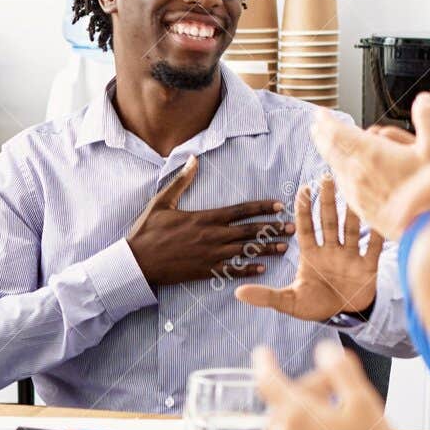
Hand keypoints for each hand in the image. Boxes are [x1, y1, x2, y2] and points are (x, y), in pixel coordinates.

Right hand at [124, 156, 292, 287]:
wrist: (137, 262)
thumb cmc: (147, 231)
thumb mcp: (162, 202)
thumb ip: (181, 181)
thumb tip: (193, 159)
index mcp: (204, 218)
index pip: (240, 210)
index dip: (261, 207)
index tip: (279, 205)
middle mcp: (211, 236)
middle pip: (248, 231)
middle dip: (271, 229)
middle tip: (292, 228)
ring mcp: (209, 255)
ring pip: (245, 251)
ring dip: (266, 249)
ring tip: (284, 248)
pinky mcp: (204, 270)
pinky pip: (231, 270)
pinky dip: (247, 270)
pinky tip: (262, 269)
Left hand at [235, 174, 382, 319]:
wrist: (342, 316)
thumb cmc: (314, 305)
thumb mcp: (288, 302)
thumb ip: (266, 296)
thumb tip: (237, 293)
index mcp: (311, 255)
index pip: (306, 228)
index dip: (304, 209)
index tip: (303, 189)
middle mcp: (331, 250)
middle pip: (329, 221)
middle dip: (328, 200)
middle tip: (327, 177)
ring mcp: (350, 256)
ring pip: (352, 228)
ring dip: (353, 210)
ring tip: (355, 188)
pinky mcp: (368, 267)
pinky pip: (374, 247)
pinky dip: (379, 233)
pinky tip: (383, 214)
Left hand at [253, 341, 404, 429]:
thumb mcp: (364, 404)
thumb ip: (341, 371)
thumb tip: (324, 351)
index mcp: (296, 414)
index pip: (268, 380)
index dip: (265, 362)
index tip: (262, 352)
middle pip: (287, 401)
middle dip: (310, 389)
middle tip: (341, 388)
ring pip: (292, 423)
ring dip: (311, 413)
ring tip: (344, 416)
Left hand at [312, 93, 429, 239]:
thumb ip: (428, 120)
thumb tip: (422, 100)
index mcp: (371, 154)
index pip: (338, 133)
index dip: (326, 121)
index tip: (319, 113)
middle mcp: (358, 174)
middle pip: (331, 151)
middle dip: (322, 136)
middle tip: (316, 127)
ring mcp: (357, 193)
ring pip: (335, 169)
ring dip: (330, 155)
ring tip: (327, 146)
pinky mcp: (361, 208)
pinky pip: (344, 188)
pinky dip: (339, 174)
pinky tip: (342, 174)